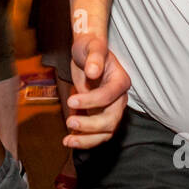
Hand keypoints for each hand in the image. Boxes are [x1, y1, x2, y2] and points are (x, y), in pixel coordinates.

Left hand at [65, 32, 129, 148]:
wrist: (87, 54)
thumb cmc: (90, 48)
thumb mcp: (92, 47)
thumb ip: (94, 58)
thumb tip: (93, 72)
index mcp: (120, 81)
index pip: (109, 97)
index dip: (90, 101)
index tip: (70, 100)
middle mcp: (119, 99)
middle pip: (111, 120)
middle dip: (91, 126)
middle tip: (70, 122)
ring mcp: (111, 109)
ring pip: (105, 133)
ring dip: (87, 140)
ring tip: (68, 141)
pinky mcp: (100, 116)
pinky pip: (96, 134)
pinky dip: (84, 139)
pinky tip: (69, 139)